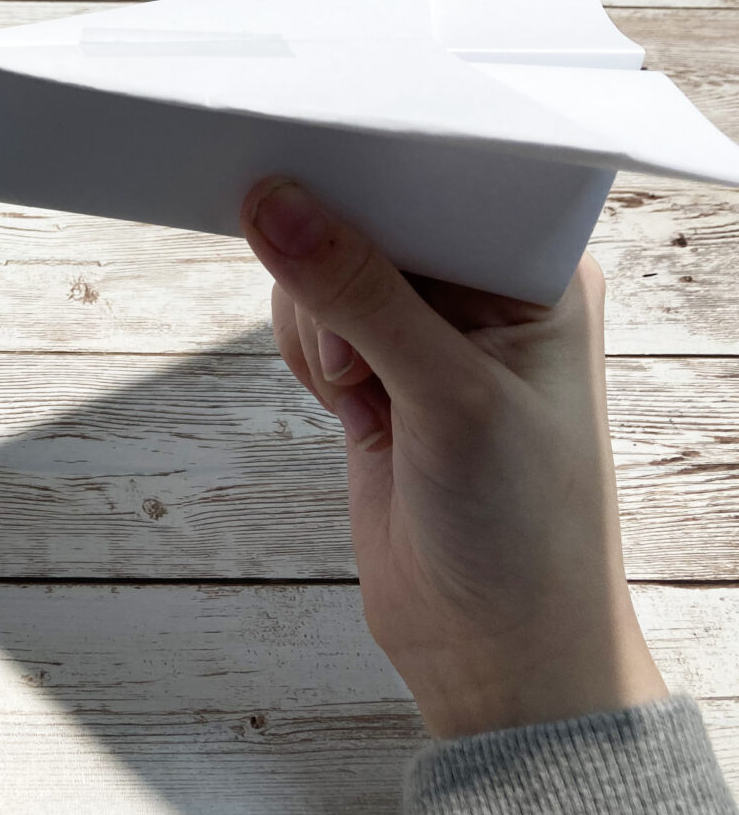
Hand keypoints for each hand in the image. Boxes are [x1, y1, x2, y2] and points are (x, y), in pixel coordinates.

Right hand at [240, 178, 667, 737]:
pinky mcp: (375, 374)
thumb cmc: (521, 528)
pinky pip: (309, 325)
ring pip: (323, 272)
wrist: (492, 651)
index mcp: (538, 273)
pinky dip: (305, 357)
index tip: (308, 162)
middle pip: (369, 217)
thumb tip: (277, 205)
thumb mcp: (447, 398)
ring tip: (359, 393)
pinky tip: (346, 407)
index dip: (377, 168)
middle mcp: (482, 293)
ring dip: (316, 326)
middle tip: (347, 340)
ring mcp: (425, 334)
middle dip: (333, 264)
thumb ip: (357, 295)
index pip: (447, 179)